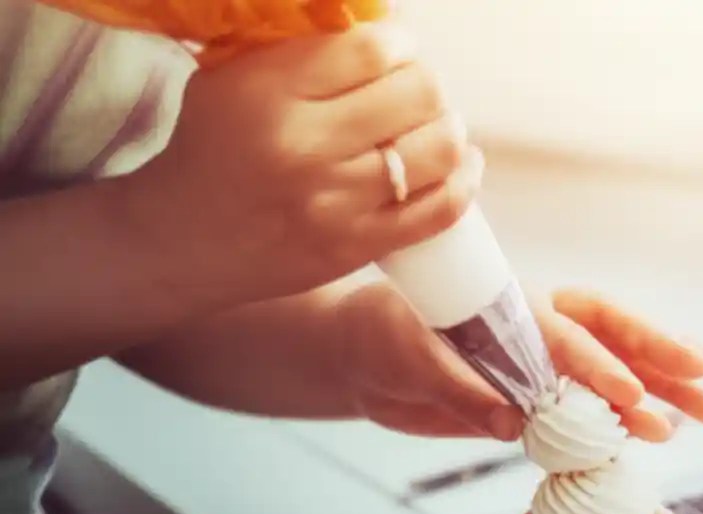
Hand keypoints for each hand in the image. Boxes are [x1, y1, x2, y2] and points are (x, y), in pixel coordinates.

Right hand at [121, 21, 477, 311]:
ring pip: (440, 148)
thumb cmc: (216, 147)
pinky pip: (441, 209)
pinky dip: (464, 178)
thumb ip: (303, 49)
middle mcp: (304, 148)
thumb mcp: (235, 77)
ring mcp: (335, 203)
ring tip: (434, 123)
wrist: (185, 239)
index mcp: (269, 93)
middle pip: (418, 94)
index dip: (401, 42)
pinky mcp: (357, 246)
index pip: (374, 49)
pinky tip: (460, 161)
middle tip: (413, 90)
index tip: (397, 48)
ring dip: (450, 127)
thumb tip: (385, 23)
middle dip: (426, 83)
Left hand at [335, 284, 702, 440]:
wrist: (362, 359)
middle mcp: (538, 329)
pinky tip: (662, 429)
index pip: (562, 332)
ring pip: (615, 373)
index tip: (627, 394)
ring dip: (663, 393)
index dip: (596, 363)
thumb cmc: (381, 334)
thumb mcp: (406, 354)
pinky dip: (626, 420)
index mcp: (509, 305)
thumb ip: (457, 386)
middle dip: (662, 360)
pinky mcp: (537, 399)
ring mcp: (543, 364)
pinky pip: (590, 410)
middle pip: (612, 339)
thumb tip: (511, 424)